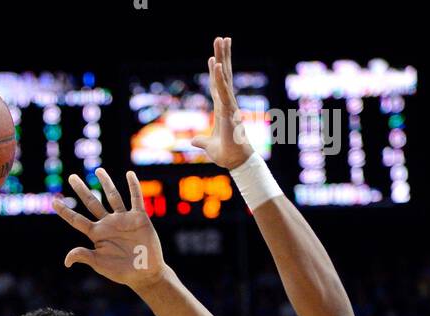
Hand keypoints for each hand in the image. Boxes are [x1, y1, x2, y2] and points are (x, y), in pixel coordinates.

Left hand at [53, 167, 165, 291]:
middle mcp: (108, 224)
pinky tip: (129, 174)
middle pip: (92, 203)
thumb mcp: (100, 264)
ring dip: (105, 183)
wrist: (145, 274)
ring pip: (112, 196)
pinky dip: (133, 186)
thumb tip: (67, 261)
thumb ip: (84, 256)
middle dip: (81, 190)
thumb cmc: (122, 272)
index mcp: (97, 234)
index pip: (77, 220)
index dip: (65, 211)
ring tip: (98, 170)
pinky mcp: (139, 218)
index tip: (53, 201)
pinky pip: (135, 198)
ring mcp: (123, 219)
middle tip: (71, 177)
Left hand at [190, 36, 253, 169]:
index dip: (215, 71)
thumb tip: (193, 141)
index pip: (217, 85)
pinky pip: (223, 90)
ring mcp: (229, 104)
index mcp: (222, 108)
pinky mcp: (229, 110)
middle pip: (224, 74)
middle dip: (223, 55)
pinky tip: (218, 64)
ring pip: (225, 77)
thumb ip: (201, 141)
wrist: (236, 162)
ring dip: (222, 57)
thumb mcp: (209, 146)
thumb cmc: (226, 155)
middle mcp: (227, 103)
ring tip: (221, 40)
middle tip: (221, 38)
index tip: (214, 57)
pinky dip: (220, 77)